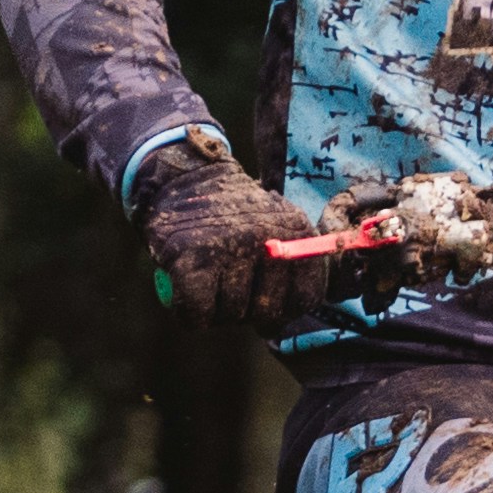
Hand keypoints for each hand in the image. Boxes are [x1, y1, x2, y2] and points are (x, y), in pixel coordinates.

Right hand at [132, 135, 321, 331]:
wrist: (184, 177)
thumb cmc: (233, 216)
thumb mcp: (277, 225)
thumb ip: (297, 261)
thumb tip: (307, 310)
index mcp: (295, 230)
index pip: (307, 296)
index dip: (287, 309)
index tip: (269, 304)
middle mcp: (265, 238)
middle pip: (268, 312)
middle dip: (250, 312)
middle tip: (233, 292)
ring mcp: (228, 247)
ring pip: (232, 315)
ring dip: (218, 311)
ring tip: (210, 283)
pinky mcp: (190, 258)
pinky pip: (199, 314)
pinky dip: (190, 313)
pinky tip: (188, 294)